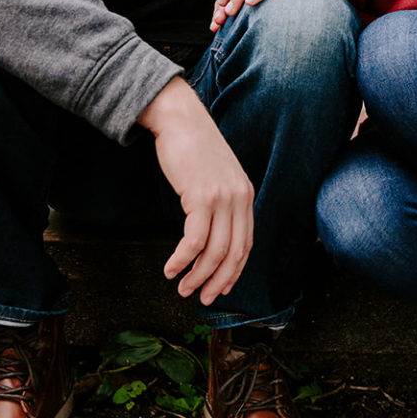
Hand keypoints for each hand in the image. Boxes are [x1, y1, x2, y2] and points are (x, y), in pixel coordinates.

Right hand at [138, 78, 253, 304]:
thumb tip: (210, 234)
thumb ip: (220, 200)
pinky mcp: (201, 196)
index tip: (221, 288)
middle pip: (234, 253)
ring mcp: (222, 198)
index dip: (233, 271)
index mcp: (245, 195)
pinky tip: (170, 269)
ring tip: (183, 288)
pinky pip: (194, 240)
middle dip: (218, 281)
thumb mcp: (216, 175)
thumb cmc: (193, 147)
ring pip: (214, 252)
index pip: (245, 243)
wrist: (181, 119)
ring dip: (198, 276)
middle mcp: (239, 198)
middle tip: (202, 298)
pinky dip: (182, 259)